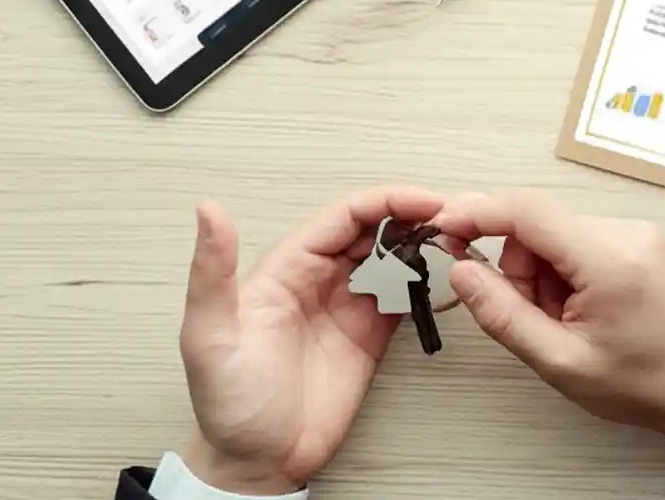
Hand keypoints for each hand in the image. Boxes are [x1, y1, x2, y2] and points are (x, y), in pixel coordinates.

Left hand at [177, 188, 443, 493]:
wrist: (256, 463)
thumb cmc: (226, 404)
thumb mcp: (208, 334)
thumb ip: (211, 271)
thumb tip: (208, 210)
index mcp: (286, 267)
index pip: (343, 217)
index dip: (386, 202)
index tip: (424, 202)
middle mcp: (318, 279)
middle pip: (373, 230)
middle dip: (412, 215)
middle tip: (453, 217)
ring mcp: (346, 307)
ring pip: (390, 257)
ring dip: (421, 243)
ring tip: (456, 239)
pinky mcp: (367, 336)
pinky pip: (400, 296)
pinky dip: (423, 281)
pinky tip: (441, 276)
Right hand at [435, 191, 664, 499]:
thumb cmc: (650, 385)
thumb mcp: (562, 362)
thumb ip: (503, 314)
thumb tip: (460, 271)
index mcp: (609, 258)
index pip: (525, 210)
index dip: (474, 212)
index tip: (441, 226)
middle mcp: (625, 232)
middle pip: (536, 226)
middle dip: (518, 269)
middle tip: (533, 319)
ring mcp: (636, 234)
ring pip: (554, 237)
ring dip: (543, 277)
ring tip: (568, 325)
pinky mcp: (639, 243)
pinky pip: (578, 244)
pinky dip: (565, 276)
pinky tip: (585, 314)